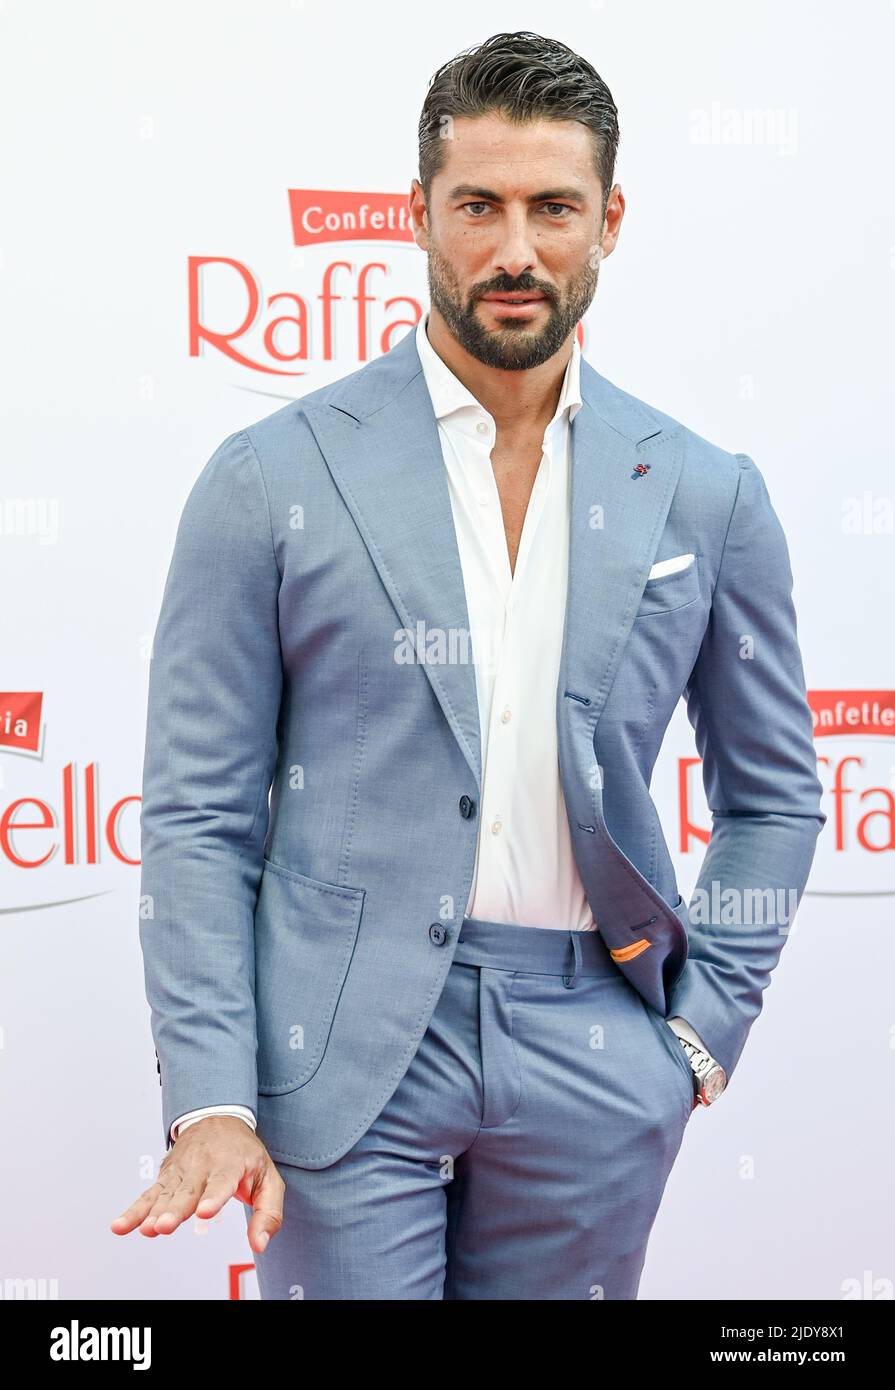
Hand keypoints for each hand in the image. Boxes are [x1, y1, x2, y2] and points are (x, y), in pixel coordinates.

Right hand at [110, 1115, 284, 1254]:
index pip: (221, 1183)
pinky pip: (148, 1196)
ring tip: (147, 1228)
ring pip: (166, 1195)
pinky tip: (120, 1226)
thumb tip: (260, 1243)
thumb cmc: (246, 1154)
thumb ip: (268, 1213)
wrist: (220, 1119)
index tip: (205, 1210)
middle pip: (188, 1192)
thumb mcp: (268, 1179)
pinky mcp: (166, 1178)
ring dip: (153, 1213)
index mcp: (230, 1165)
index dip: (213, 1197)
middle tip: (165, 1226)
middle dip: (175, 1210)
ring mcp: (181, 1172)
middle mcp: (203, 1166)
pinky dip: (133, 1211)